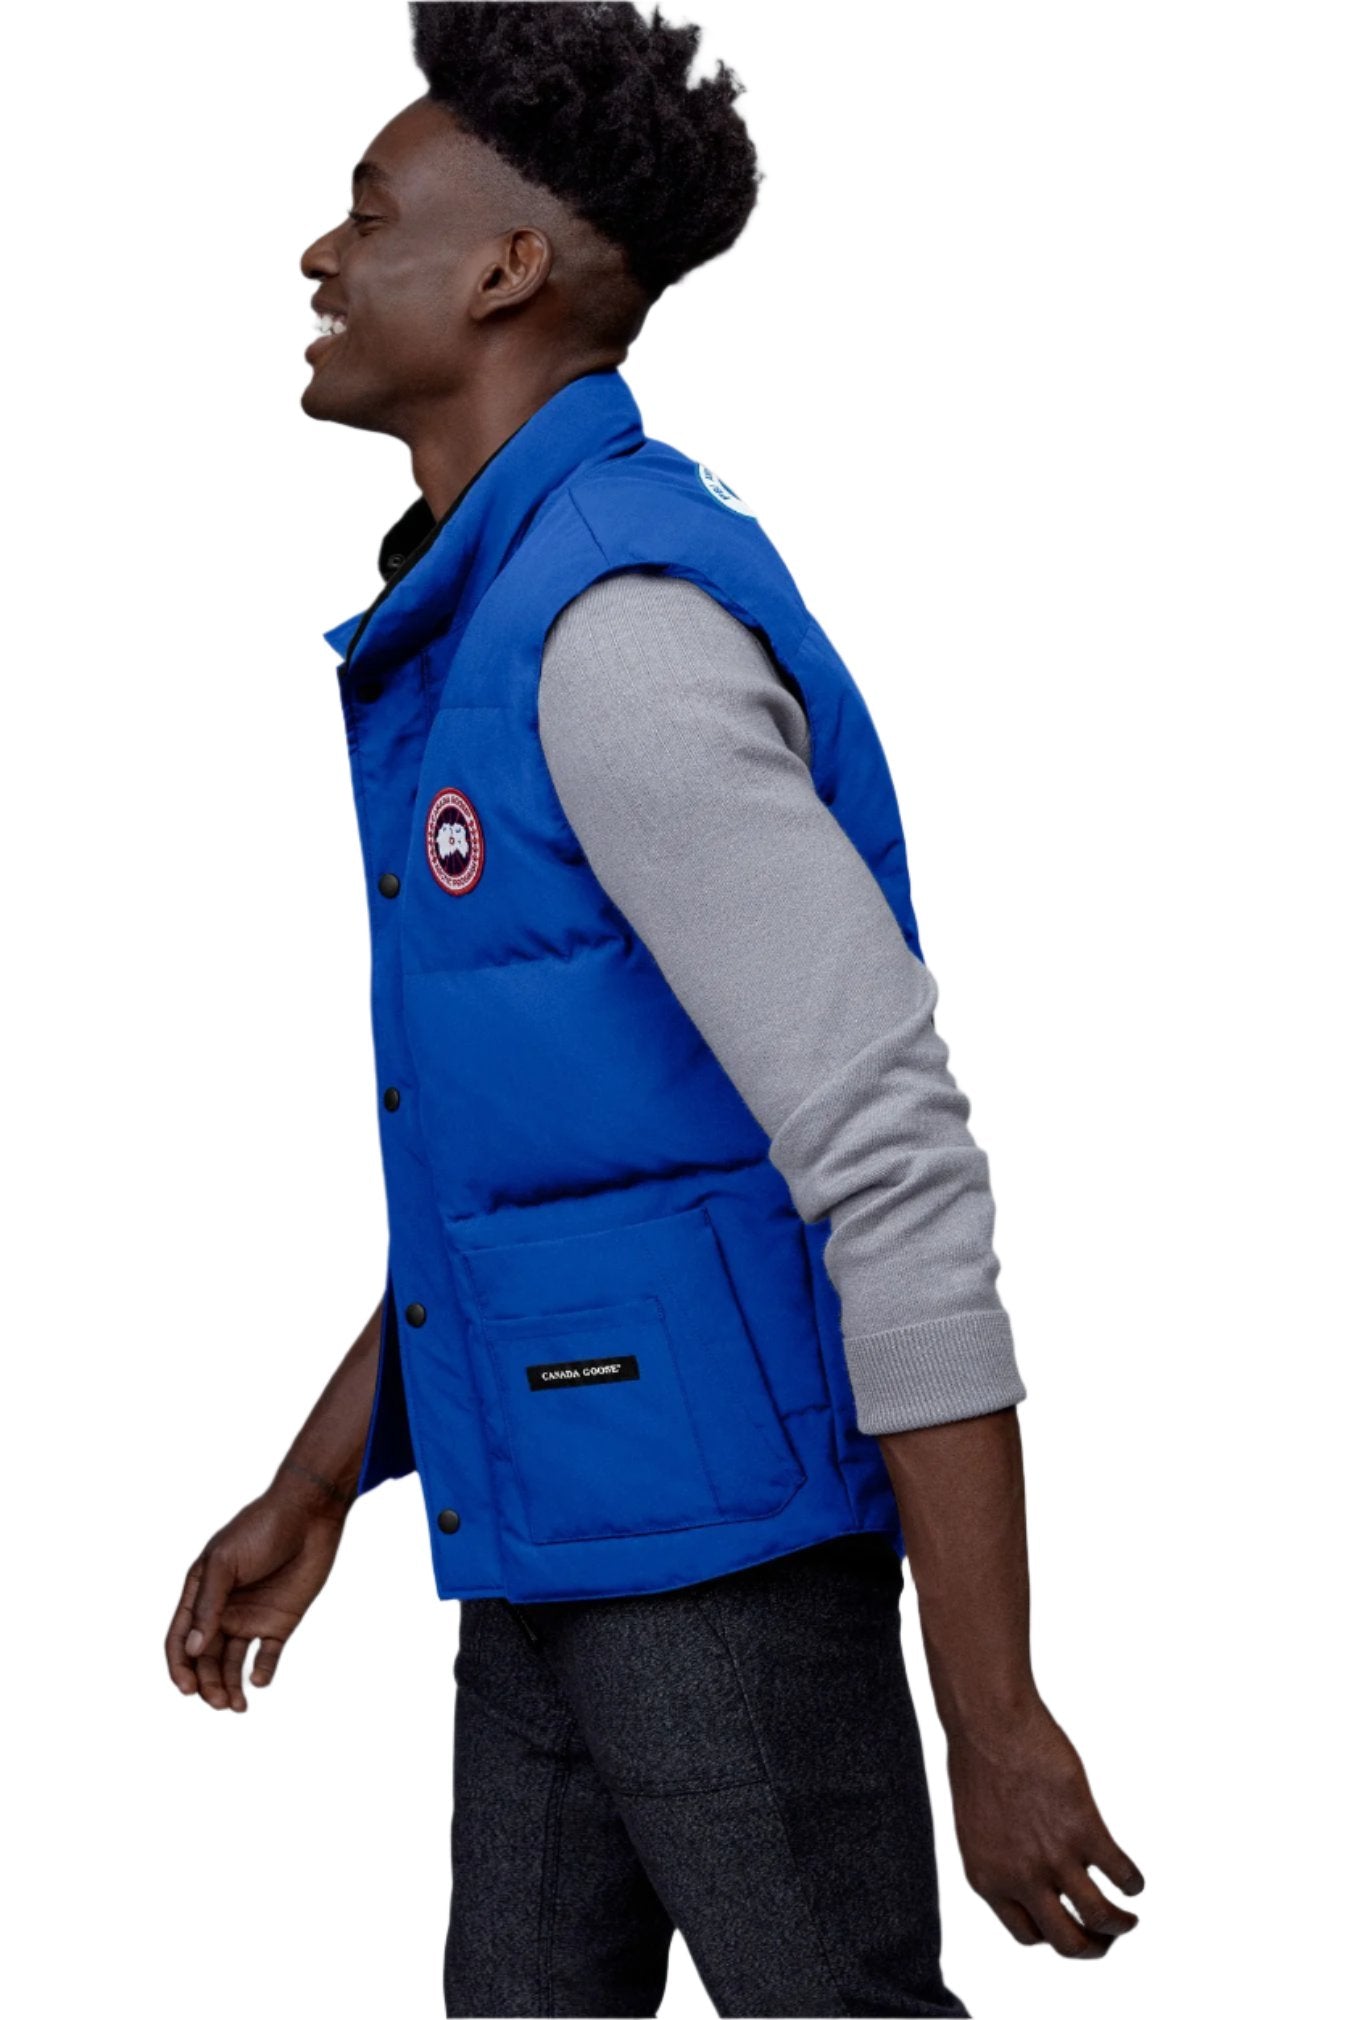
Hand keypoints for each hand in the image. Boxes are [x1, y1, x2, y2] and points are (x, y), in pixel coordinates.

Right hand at [164, 1481, 346, 1711]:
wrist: (309, 1514)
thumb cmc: (260, 1529)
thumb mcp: (225, 1562)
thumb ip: (207, 1605)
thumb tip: (193, 1649)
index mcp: (200, 1593)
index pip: (180, 1639)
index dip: (179, 1667)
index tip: (187, 1690)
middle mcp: (222, 1610)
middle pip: (206, 1660)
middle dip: (207, 1685)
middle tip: (218, 1703)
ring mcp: (251, 1617)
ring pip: (232, 1664)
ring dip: (230, 1686)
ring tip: (237, 1705)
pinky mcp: (280, 1622)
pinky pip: (267, 1656)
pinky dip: (262, 1672)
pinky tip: (261, 1679)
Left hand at [947, 1695, 1144, 1957]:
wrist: (987, 1721)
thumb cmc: (980, 1762)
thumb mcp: (977, 1827)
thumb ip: (1001, 1859)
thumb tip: (1030, 1878)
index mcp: (988, 1880)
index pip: (1028, 1936)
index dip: (1053, 1934)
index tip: (1067, 1921)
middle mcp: (1020, 1878)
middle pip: (1068, 1943)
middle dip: (1093, 1949)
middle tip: (1107, 1939)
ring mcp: (1054, 1855)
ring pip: (1100, 1918)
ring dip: (1121, 1925)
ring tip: (1130, 1918)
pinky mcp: (1083, 1827)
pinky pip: (1121, 1873)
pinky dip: (1133, 1882)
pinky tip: (1133, 1878)